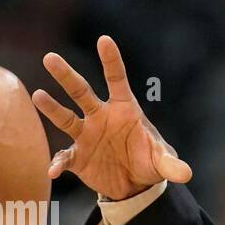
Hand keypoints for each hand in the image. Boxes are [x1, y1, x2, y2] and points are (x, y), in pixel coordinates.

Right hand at [32, 35, 191, 199]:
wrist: (134, 184)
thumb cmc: (149, 161)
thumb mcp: (161, 162)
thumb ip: (171, 165)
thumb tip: (186, 173)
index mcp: (123, 109)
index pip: (116, 79)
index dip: (110, 60)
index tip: (104, 40)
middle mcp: (100, 116)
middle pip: (80, 91)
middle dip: (66, 75)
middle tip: (50, 58)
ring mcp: (86, 135)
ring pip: (65, 118)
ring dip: (51, 108)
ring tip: (37, 95)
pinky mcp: (78, 157)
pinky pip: (64, 157)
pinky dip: (57, 163)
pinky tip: (52, 170)